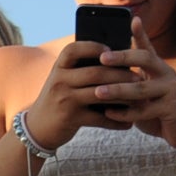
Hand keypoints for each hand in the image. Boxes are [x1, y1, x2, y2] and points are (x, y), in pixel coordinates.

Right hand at [20, 27, 169, 152]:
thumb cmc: (57, 100)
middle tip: (138, 77)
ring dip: (122, 96)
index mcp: (58, 67)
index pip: (74, 49)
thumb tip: (114, 59)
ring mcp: (64, 99)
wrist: (37, 128)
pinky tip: (128, 123)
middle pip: (95, 72)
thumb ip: (80, 69)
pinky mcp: (70, 118)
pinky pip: (99, 118)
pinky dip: (116, 121)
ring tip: (138, 98)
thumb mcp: (62, 80)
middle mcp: (59, 80)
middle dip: (120, 74)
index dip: (94, 47)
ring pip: (100, 94)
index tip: (112, 50)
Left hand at [88, 25, 175, 151]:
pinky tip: (109, 113)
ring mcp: (171, 91)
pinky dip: (125, 114)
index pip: (148, 47)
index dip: (141, 33)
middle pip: (146, 60)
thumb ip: (131, 81)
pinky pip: (144, 111)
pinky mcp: (172, 109)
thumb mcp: (146, 92)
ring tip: (97, 92)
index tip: (131, 19)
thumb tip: (104, 70)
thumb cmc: (159, 110)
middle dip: (123, 58)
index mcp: (159, 68)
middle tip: (102, 58)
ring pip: (141, 88)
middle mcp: (167, 74)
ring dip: (118, 90)